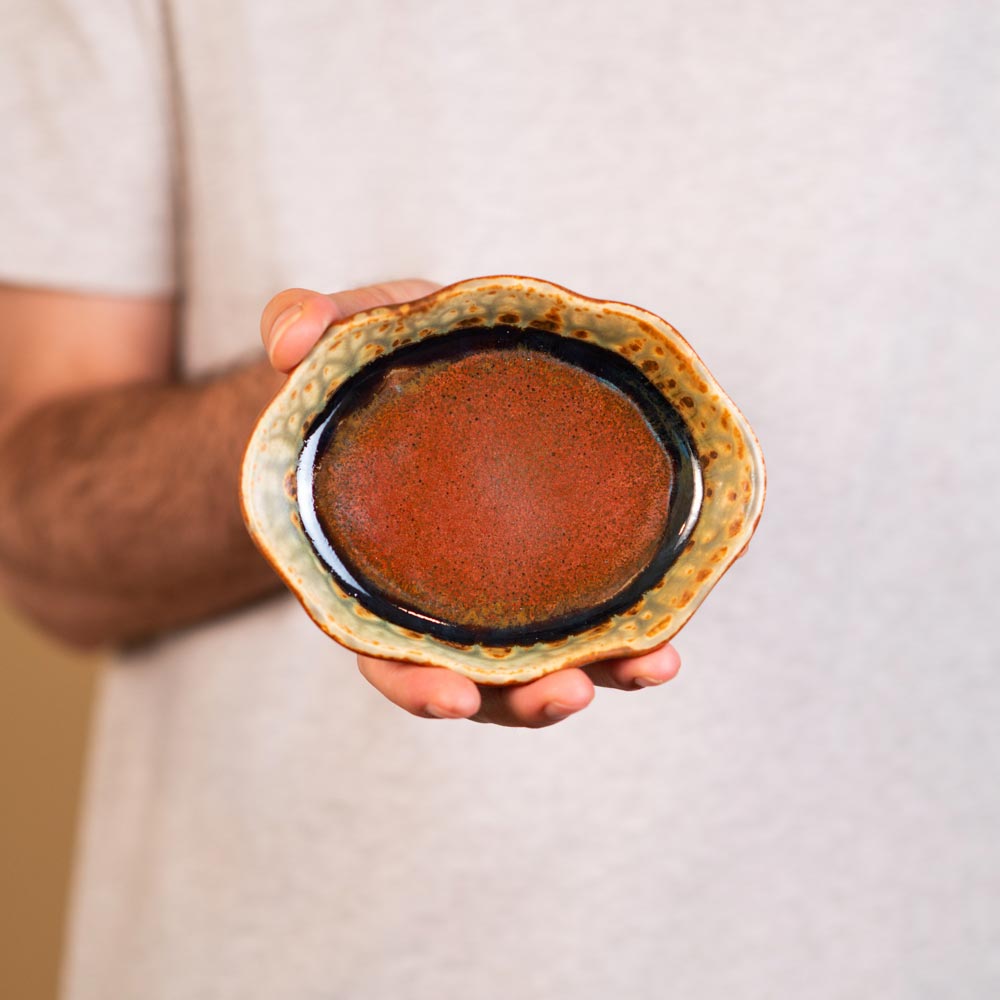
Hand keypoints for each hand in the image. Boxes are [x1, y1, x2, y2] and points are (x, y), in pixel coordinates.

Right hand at [261, 280, 681, 725]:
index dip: (415, 684)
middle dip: (522, 699)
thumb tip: (289, 341)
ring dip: (597, 672)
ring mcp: (506, 587)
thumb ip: (304, 328)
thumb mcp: (345, 341)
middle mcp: (444, 600)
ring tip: (652, 666)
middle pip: (479, 678)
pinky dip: (634, 629)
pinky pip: (597, 611)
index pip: (387, 651)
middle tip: (566, 692)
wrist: (435, 369)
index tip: (452, 697)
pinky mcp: (559, 562)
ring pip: (546, 659)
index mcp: (377, 573)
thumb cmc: (383, 368)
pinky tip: (670, 632)